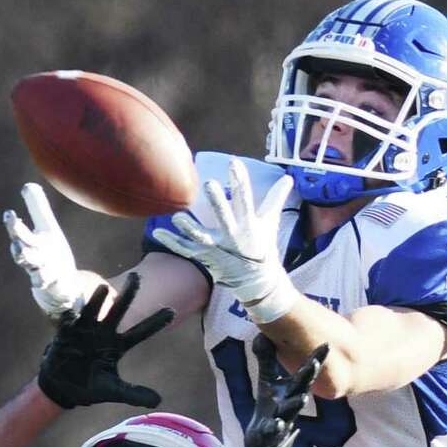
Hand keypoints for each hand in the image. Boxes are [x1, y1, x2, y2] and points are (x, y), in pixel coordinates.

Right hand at [3, 182, 105, 318]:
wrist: (60, 286)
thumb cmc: (51, 254)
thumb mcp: (46, 228)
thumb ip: (37, 208)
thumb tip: (27, 186)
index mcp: (32, 244)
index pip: (19, 234)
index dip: (13, 225)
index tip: (9, 214)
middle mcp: (35, 259)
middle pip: (23, 251)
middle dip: (19, 241)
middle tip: (14, 231)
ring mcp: (44, 274)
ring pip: (33, 268)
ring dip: (29, 262)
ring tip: (23, 254)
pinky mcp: (54, 286)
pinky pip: (48, 285)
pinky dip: (45, 282)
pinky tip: (43, 279)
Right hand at [37, 273, 174, 409]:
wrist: (62, 388)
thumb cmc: (89, 386)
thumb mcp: (114, 391)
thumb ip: (134, 394)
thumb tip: (158, 401)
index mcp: (118, 345)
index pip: (140, 332)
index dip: (155, 322)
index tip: (172, 311)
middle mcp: (103, 332)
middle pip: (118, 311)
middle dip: (127, 295)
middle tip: (137, 278)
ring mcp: (84, 330)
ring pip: (93, 311)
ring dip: (98, 300)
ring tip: (104, 288)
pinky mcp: (65, 334)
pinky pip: (68, 323)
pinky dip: (69, 317)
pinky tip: (70, 312)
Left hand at [152, 159, 294, 321]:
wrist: (258, 282)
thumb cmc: (263, 248)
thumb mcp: (271, 223)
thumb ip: (276, 199)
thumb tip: (289, 178)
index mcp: (249, 225)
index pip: (246, 199)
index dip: (240, 181)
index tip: (234, 163)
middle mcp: (233, 236)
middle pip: (224, 217)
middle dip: (217, 202)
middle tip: (209, 185)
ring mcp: (218, 249)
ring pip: (202, 237)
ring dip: (189, 227)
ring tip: (178, 216)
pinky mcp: (206, 258)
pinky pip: (186, 250)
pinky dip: (171, 242)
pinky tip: (157, 231)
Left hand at [243, 335, 327, 446]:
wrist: (264, 442)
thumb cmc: (270, 407)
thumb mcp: (267, 380)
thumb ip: (268, 358)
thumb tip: (264, 332)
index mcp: (292, 388)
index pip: (305, 371)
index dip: (315, 358)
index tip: (326, 343)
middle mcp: (290, 402)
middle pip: (301, 387)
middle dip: (308, 375)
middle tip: (315, 363)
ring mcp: (283, 419)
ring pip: (291, 411)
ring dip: (296, 404)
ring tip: (303, 399)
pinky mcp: (271, 435)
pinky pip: (274, 431)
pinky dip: (275, 427)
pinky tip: (276, 423)